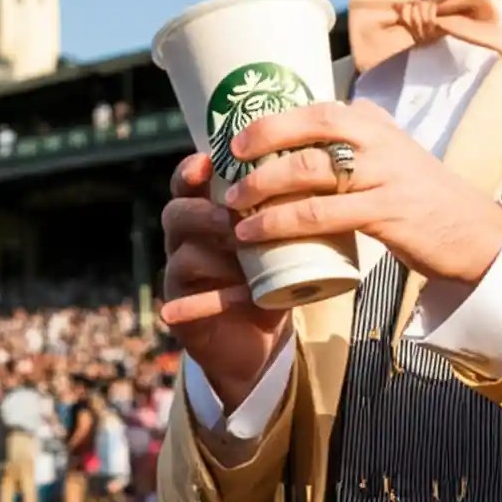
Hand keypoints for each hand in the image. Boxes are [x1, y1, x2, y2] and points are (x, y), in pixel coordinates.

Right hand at [159, 154, 289, 411]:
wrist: (256, 338)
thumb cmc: (270, 276)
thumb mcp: (279, 238)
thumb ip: (288, 209)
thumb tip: (325, 172)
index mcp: (205, 212)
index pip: (188, 181)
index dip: (192, 169)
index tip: (209, 162)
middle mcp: (185, 239)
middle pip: (175, 212)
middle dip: (202, 211)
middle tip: (231, 214)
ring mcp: (180, 273)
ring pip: (181, 253)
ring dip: (213, 250)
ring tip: (240, 251)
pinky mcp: (182, 307)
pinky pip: (192, 296)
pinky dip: (220, 293)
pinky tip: (246, 293)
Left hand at [226, 100, 501, 284]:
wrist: (474, 233)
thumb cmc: (417, 195)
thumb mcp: (386, 154)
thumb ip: (348, 140)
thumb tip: (293, 134)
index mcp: (373, 123)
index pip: (314, 111)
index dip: (270, 123)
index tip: (235, 142)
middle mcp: (378, 140)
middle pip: (309, 131)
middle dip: (261, 148)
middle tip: (228, 171)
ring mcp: (384, 175)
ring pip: (310, 172)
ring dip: (263, 190)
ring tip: (233, 208)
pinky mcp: (387, 213)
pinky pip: (323, 214)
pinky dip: (284, 223)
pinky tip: (258, 234)